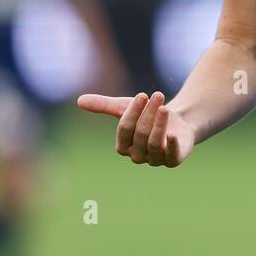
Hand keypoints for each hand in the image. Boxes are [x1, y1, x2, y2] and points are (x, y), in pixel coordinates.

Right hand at [76, 90, 195, 166]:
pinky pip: (171, 156)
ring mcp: (155, 160)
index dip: (133, 112)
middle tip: (158, 95)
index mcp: (123, 146)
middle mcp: (137, 156)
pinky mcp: (173, 160)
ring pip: (154, 143)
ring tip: (164, 106)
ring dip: (159, 123)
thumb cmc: (146, 116)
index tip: (142, 95)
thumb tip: (79, 100)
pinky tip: (173, 134)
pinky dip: (172, 145)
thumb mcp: (125, 108)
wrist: (177, 123)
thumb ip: (104, 106)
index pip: (125, 129)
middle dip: (149, 113)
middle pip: (141, 134)